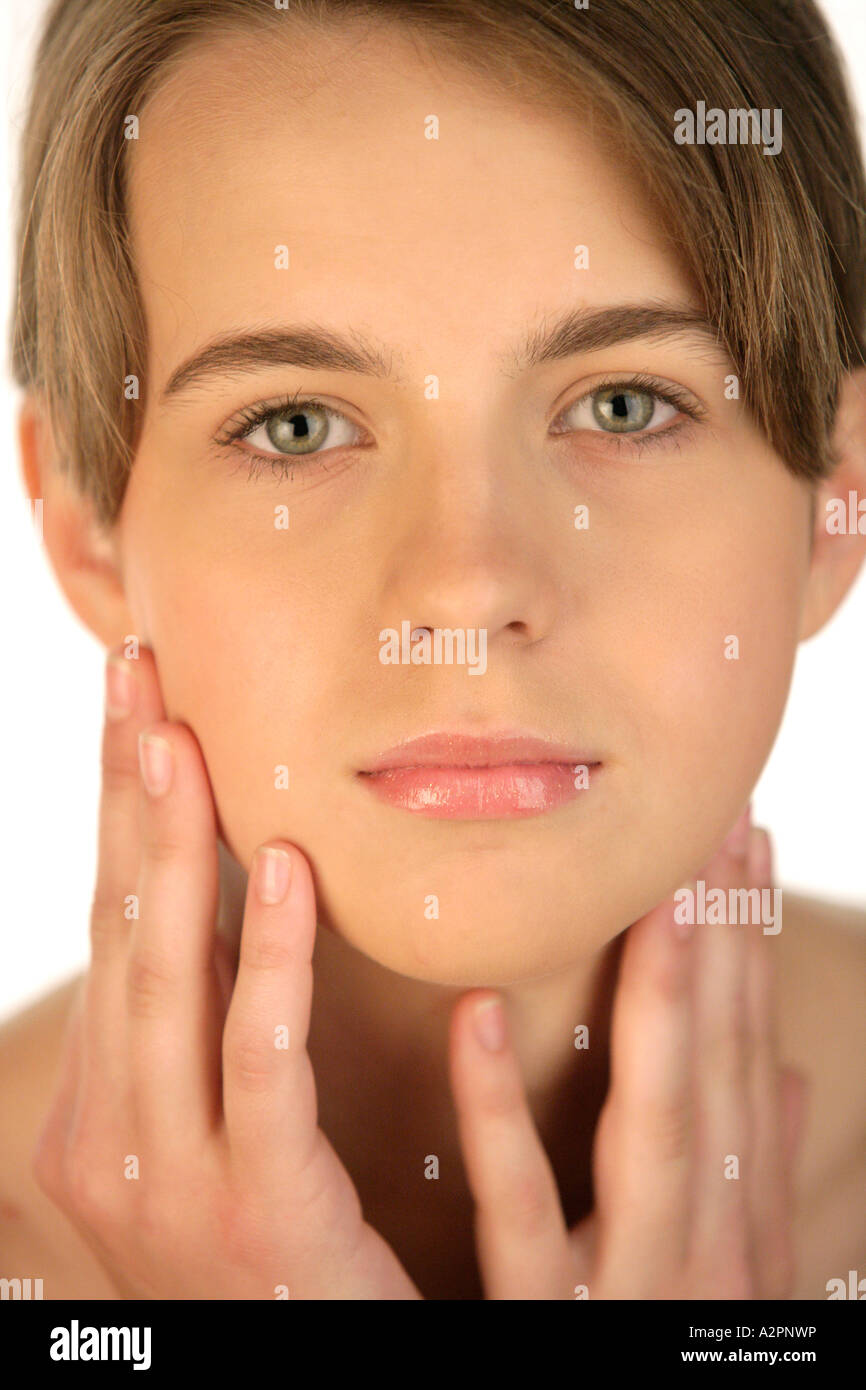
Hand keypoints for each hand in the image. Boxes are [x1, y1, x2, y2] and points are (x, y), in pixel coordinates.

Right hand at [33, 645, 420, 1298]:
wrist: (307, 1387)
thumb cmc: (277, 1258)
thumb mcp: (219, 1137)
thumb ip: (218, 1028)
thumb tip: (245, 891)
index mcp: (101, 1112)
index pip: (113, 927)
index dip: (120, 811)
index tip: (134, 704)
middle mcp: (108, 1138)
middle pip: (122, 931)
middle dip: (127, 797)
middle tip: (139, 675)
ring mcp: (168, 1181)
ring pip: (166, 982)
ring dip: (174, 849)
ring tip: (184, 737)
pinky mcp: (256, 1209)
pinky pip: (259, 1063)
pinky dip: (265, 962)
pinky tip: (281, 867)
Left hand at [448, 808, 807, 1297]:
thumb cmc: (686, 1358)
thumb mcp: (735, 1280)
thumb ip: (760, 1178)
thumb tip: (793, 1077)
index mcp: (731, 1224)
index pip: (740, 1058)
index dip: (748, 949)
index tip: (744, 839)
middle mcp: (699, 1246)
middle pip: (714, 1072)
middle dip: (726, 945)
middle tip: (719, 821)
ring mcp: (627, 1288)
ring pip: (653, 1124)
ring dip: (661, 1002)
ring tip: (659, 888)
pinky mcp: (543, 1331)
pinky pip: (522, 1218)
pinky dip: (502, 1119)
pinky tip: (476, 1018)